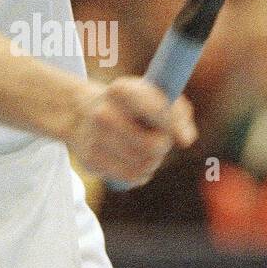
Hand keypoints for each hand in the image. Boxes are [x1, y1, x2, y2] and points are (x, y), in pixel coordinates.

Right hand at [67, 77, 197, 185]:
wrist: (79, 113)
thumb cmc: (129, 104)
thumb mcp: (153, 95)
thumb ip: (178, 112)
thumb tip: (186, 140)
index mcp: (121, 90)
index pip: (158, 111)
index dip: (172, 124)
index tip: (180, 134)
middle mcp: (104, 113)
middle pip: (155, 147)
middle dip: (163, 146)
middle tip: (159, 138)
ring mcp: (94, 138)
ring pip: (145, 165)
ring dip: (153, 162)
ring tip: (145, 150)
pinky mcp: (90, 161)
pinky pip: (132, 178)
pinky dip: (141, 174)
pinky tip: (135, 162)